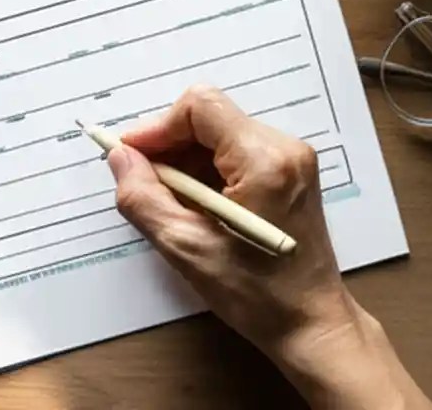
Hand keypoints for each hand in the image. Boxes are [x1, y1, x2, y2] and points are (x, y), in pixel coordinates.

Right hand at [109, 86, 431, 408]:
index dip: (157, 127)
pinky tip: (198, 206)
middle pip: (210, 118)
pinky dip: (208, 171)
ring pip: (220, 134)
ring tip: (174, 204)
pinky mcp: (291, 173)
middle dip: (170, 146)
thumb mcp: (187, 249)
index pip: (200, 107)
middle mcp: (285, 148)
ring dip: (187, 161)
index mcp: (263, 161)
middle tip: (145, 184)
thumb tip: (120, 158)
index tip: (131, 155)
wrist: (311, 323)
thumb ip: (144, 198)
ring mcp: (292, 159)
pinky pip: (237, 152)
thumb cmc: (257, 295)